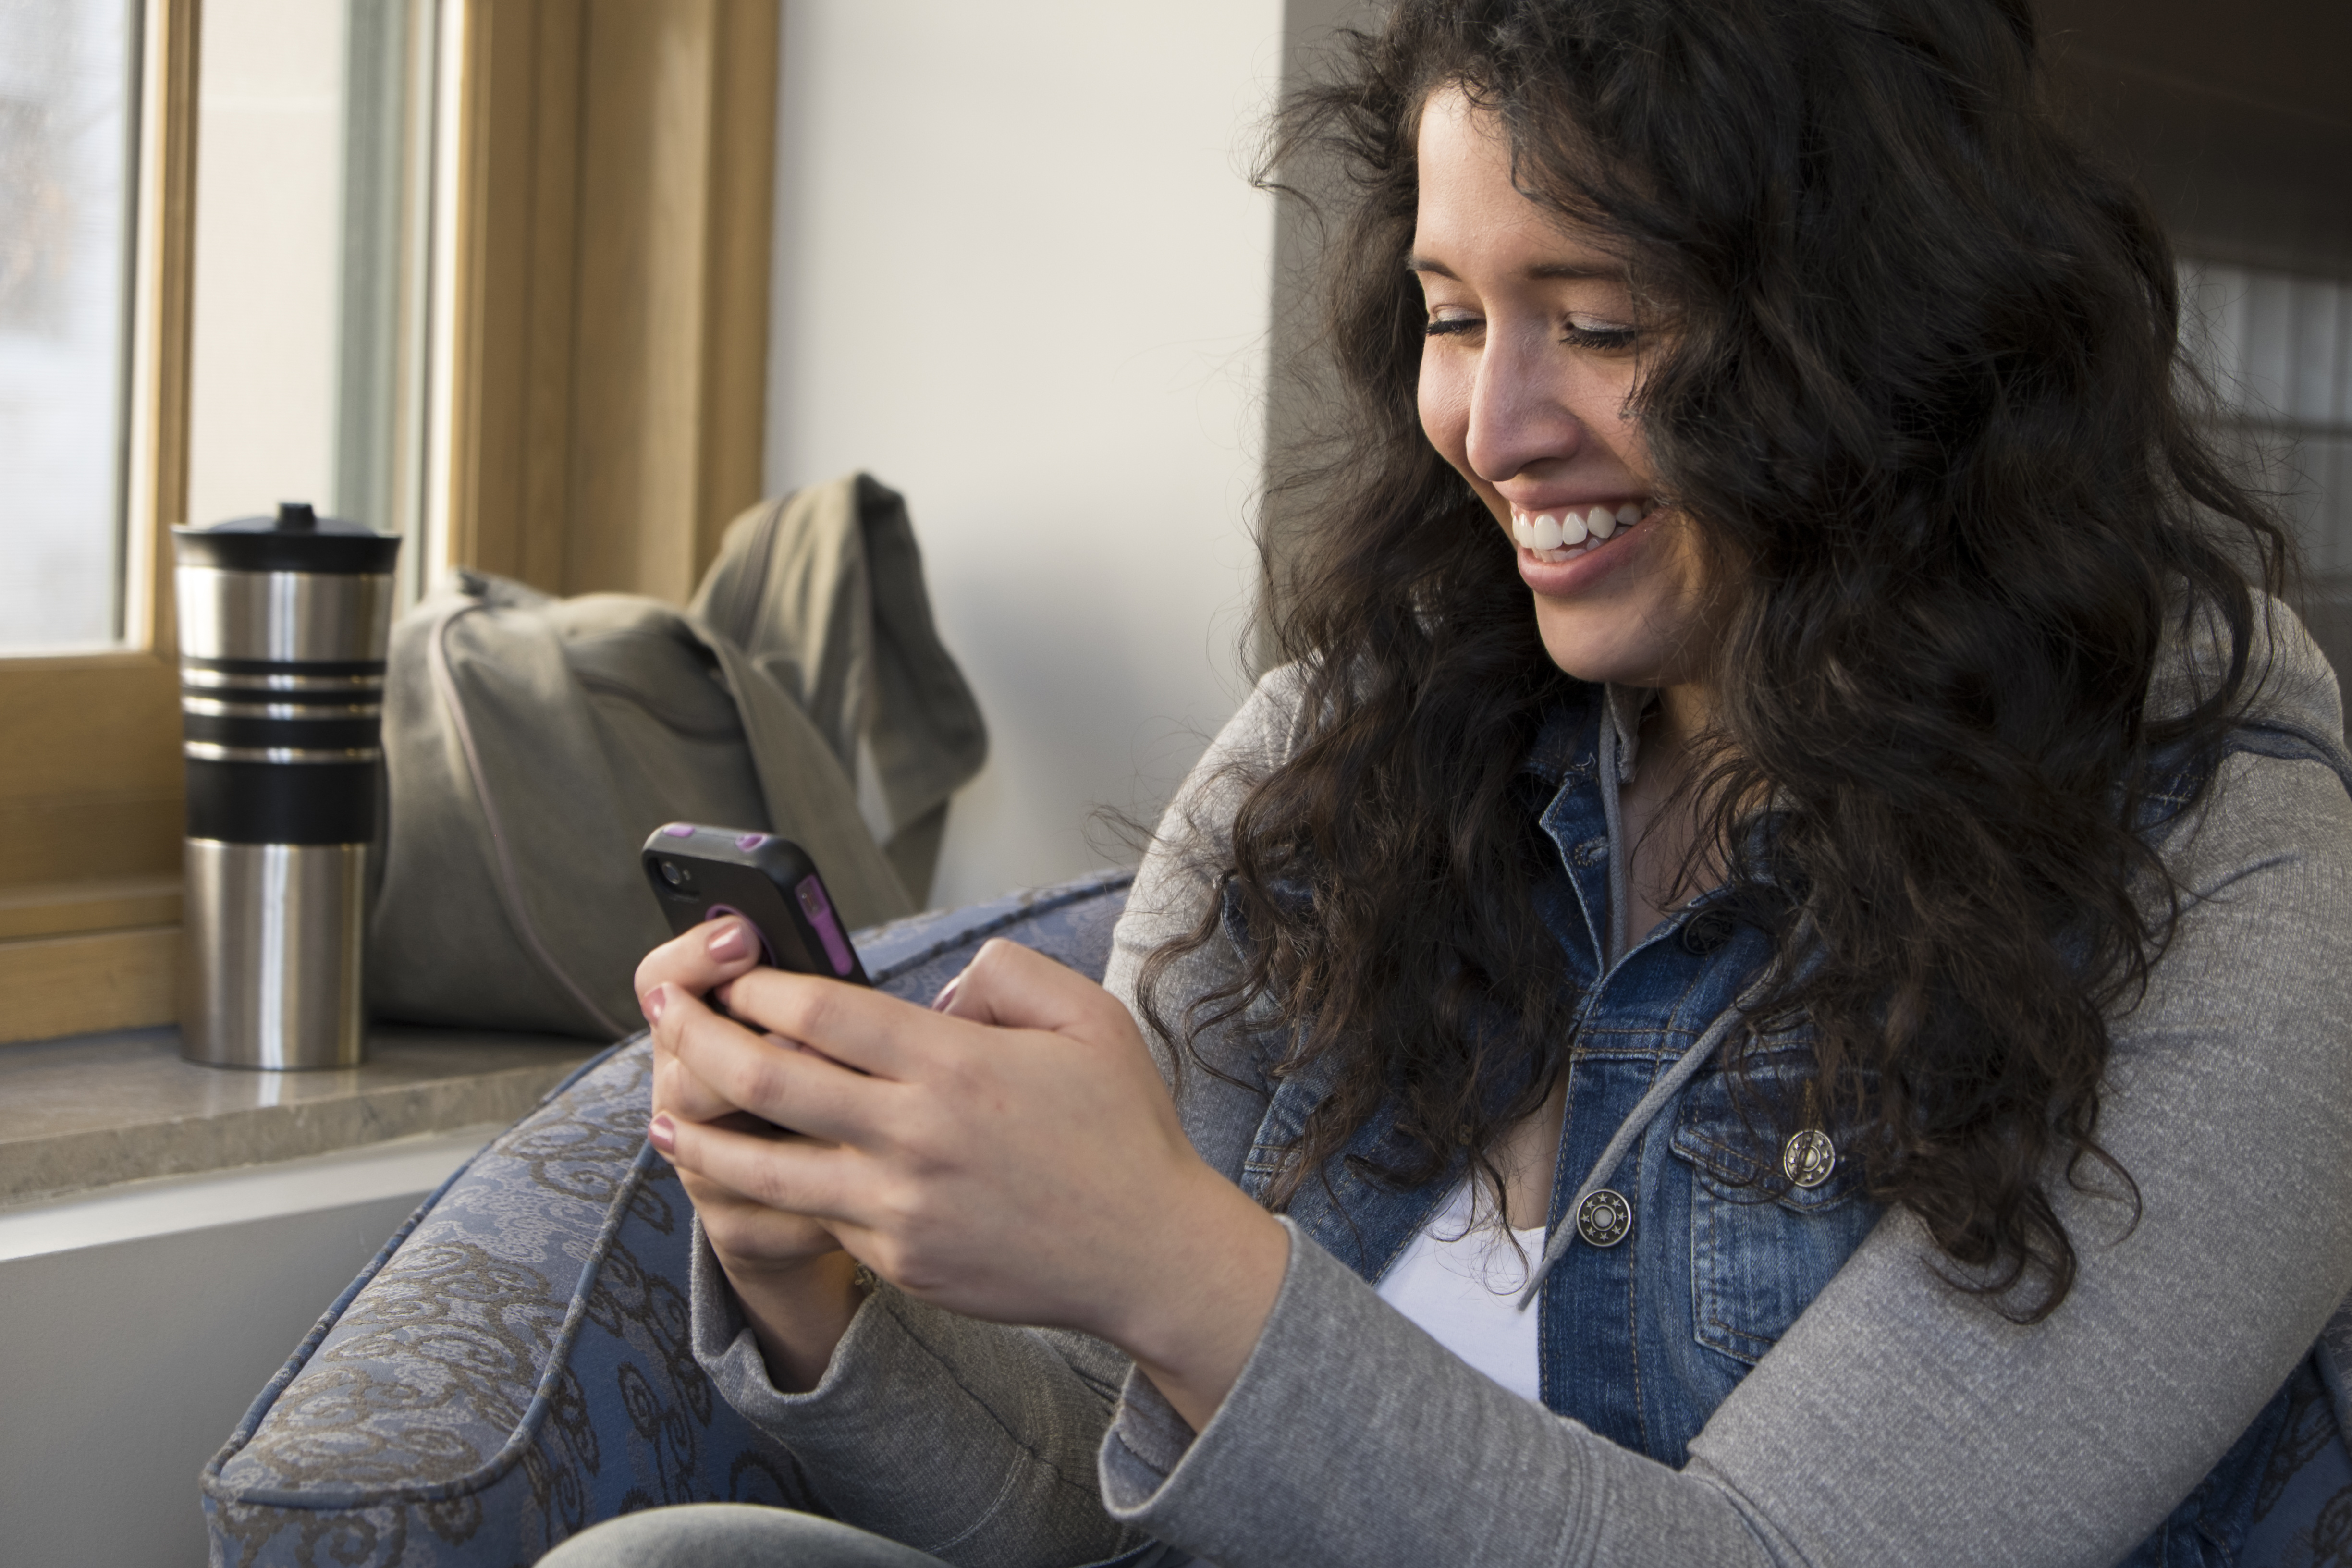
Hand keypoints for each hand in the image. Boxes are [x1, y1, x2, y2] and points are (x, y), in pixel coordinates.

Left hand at [644, 939, 1290, 1429]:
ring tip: (660, 1110)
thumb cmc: (1124, 1130)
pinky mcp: (900, 1260)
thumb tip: (934, 990)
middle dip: (698, 1038)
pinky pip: (818, 1217)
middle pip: (767, 1079)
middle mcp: (916, 1135)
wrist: (1150, 1254)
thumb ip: (1007, 973)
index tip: (730, 971)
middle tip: (664, 1014)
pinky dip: (769, 1193)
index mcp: (955, 1064)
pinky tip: (741, 1175)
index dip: (758, 985)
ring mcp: (901, 1207)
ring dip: (698, 1132)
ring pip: (764, 1167)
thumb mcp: (1090, 1016)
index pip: (821, 1010)